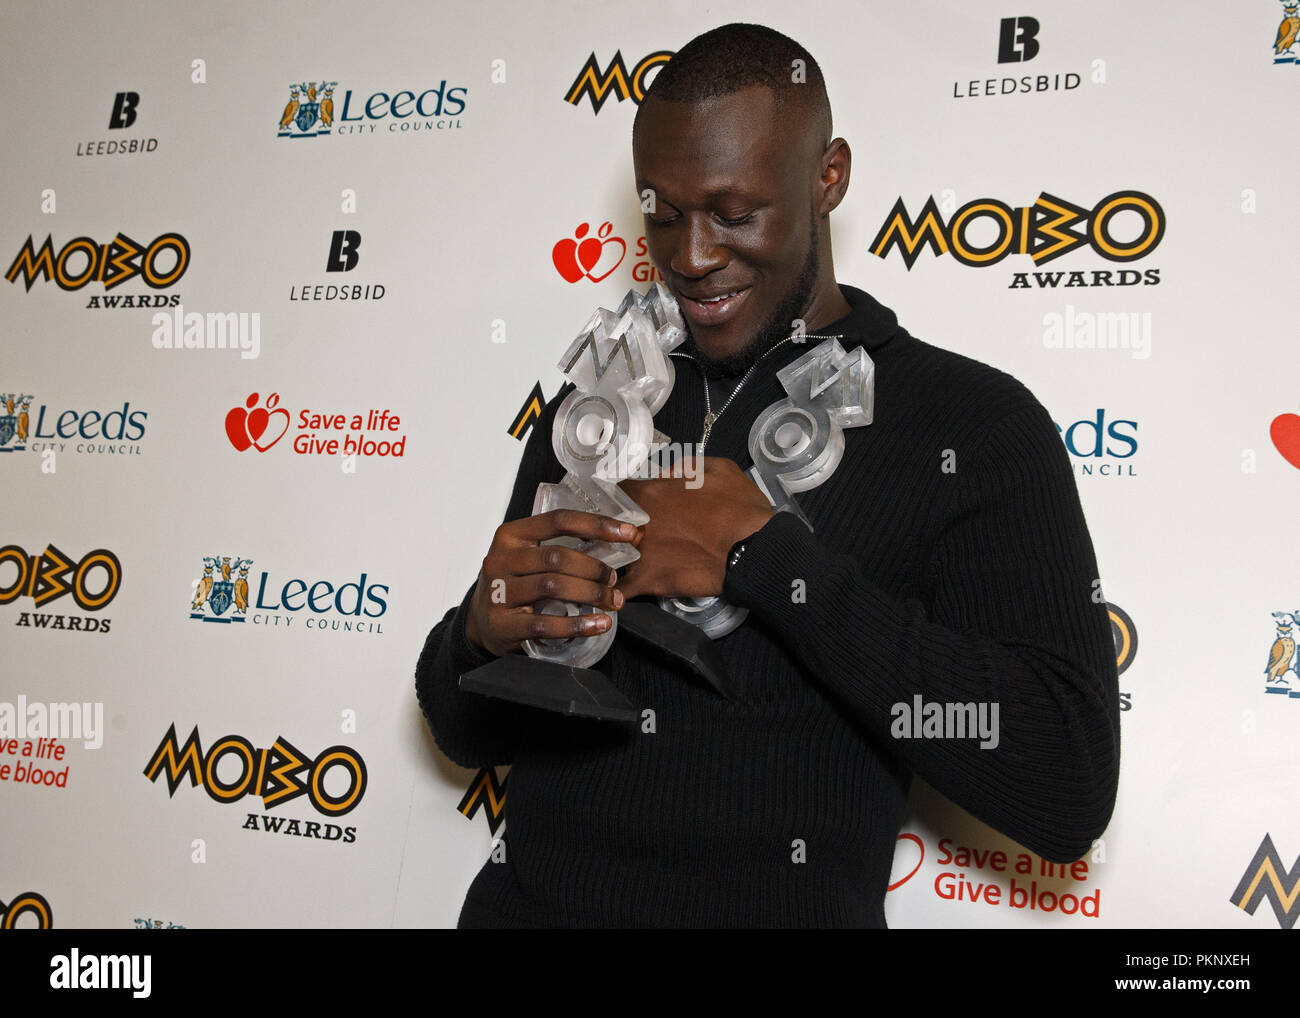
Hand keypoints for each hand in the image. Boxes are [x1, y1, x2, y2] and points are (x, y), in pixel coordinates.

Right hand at [463, 510, 643, 656]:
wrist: (480, 621)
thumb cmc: (515, 583)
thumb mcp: (528, 556)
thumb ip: (559, 547)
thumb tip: (617, 540)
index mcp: (511, 535)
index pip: (558, 520)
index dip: (596, 525)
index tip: (628, 533)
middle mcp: (500, 559)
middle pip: (558, 557)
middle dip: (595, 568)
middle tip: (614, 581)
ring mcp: (497, 592)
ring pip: (553, 587)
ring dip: (591, 594)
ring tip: (612, 602)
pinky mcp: (501, 624)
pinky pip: (545, 624)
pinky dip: (578, 624)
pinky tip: (598, 624)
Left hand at [616, 456, 773, 600]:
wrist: (754, 550)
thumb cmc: (740, 510)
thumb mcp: (719, 469)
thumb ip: (686, 467)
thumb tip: (667, 473)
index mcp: (650, 492)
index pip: (613, 490)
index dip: (612, 497)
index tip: (617, 503)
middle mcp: (637, 522)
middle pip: (602, 523)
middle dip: (604, 528)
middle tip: (611, 534)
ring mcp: (640, 553)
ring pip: (604, 556)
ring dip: (603, 559)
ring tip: (606, 564)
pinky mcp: (649, 581)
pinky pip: (619, 590)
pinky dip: (612, 592)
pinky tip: (611, 593)